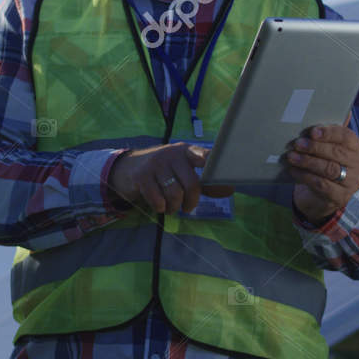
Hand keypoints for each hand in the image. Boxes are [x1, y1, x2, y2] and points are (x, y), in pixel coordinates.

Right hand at [108, 143, 231, 214]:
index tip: (226, 180)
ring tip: (171, 207)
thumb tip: (229, 189)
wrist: (128, 167)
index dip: (216, 168)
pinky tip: (159, 205)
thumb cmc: (164, 172)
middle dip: (191, 202)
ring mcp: (156, 163)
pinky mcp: (141, 175)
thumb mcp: (184, 172)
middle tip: (188, 208)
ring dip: (174, 207)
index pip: (206, 156)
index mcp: (187, 151)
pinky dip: (160, 207)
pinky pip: (157, 199)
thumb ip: (205, 183)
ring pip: (174, 194)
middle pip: (192, 183)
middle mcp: (172, 153)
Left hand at [285, 123, 358, 223]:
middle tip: (297, 143)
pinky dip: (305, 176)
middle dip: (314, 147)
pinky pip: (321, 185)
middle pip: (336, 153)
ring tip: (291, 156)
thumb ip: (329, 131)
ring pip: (329, 169)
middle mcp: (358, 164)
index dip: (329, 133)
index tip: (312, 131)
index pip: (346, 137)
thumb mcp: (328, 148)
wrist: (323, 196)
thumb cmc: (325, 164)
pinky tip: (293, 170)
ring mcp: (351, 182)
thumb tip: (341, 109)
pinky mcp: (340, 197)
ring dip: (308, 162)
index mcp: (356, 147)